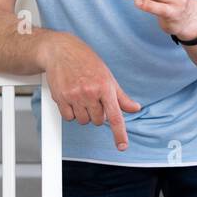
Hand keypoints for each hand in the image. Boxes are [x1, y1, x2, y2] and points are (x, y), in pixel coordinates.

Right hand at [42, 33, 141, 150]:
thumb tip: (135, 108)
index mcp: (105, 87)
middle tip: (93, 98)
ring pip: (83, 120)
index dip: (119, 133)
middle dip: (97, 113)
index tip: (122, 146)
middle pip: (97, 121)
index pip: (115, 116)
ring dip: (83, 113)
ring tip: (81, 96)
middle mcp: (90, 92)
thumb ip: (121, 97)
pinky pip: (68, 117)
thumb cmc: (86, 62)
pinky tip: (71, 98)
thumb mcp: (108, 77)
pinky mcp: (61, 98)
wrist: (62, 51)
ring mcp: (75, 96)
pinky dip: (71, 112)